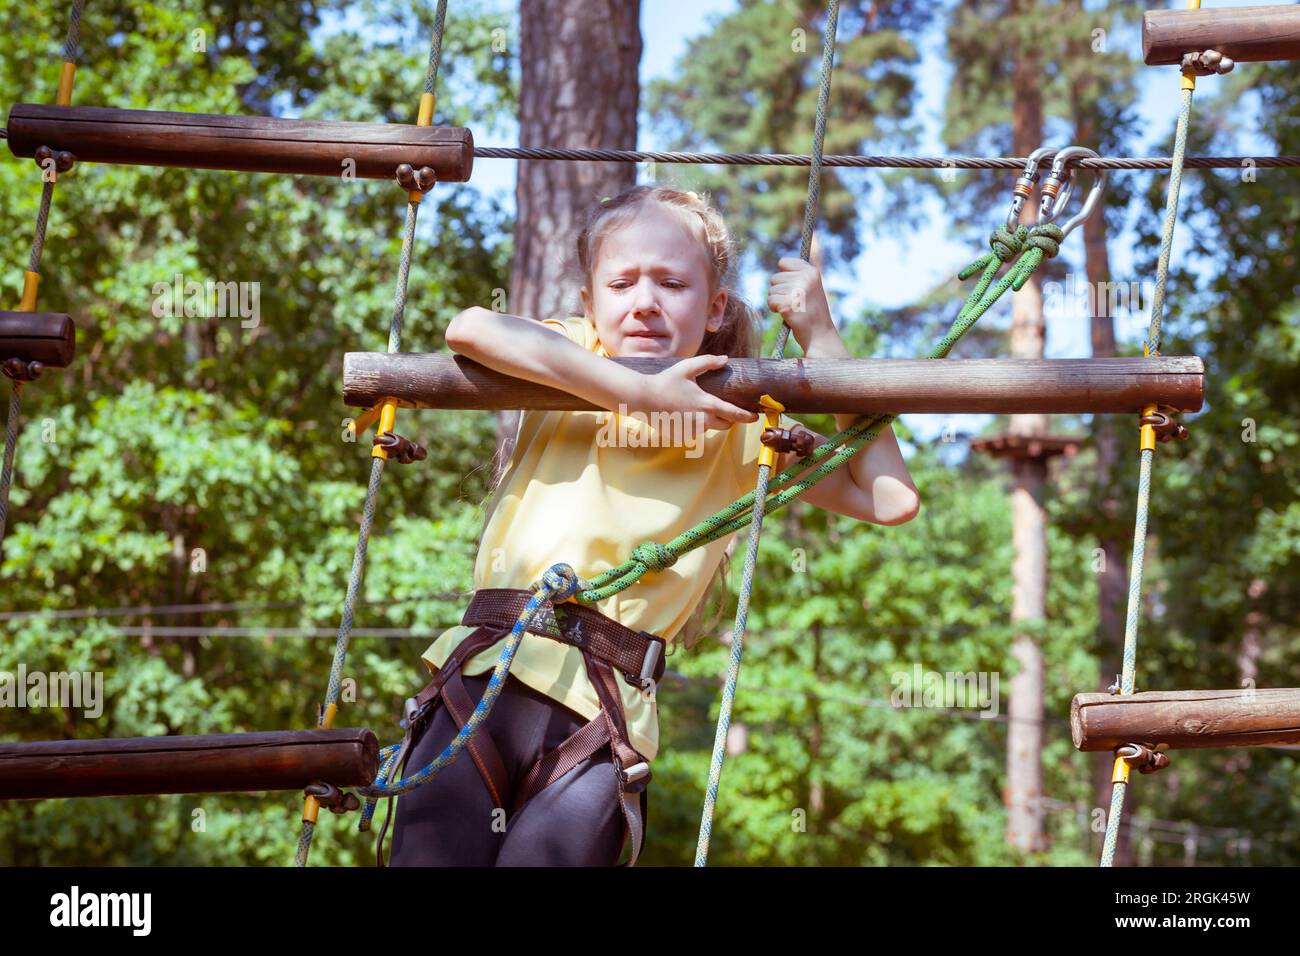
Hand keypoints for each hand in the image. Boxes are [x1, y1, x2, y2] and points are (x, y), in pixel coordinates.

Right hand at [637, 354, 758, 430]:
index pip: (733, 414)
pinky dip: (693, 425)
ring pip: (708, 428)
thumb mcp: (686, 368)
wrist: (643, 399)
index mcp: (706, 404)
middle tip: (723, 410)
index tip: (755, 418)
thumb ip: (708, 362)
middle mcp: (702, 421)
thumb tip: (725, 359)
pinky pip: (694, 432)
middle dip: (728, 419)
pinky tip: (681, 415)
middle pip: (725, 425)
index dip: (746, 417)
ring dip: (708, 421)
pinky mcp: (683, 437)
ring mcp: (692, 431)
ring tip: (692, 408)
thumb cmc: (665, 382)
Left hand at [767, 257, 833, 348]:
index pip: (784, 262)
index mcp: (812, 272)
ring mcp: (797, 291)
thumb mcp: (811, 287)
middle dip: (779, 291)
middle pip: (775, 278)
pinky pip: (771, 301)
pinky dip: (774, 309)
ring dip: (777, 301)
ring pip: (771, 290)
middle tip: (793, 302)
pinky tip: (787, 314)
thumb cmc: (813, 312)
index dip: (783, 276)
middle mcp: (805, 279)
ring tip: (792, 308)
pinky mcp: (787, 304)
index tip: (792, 287)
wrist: (820, 335)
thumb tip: (780, 263)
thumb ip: (798, 275)